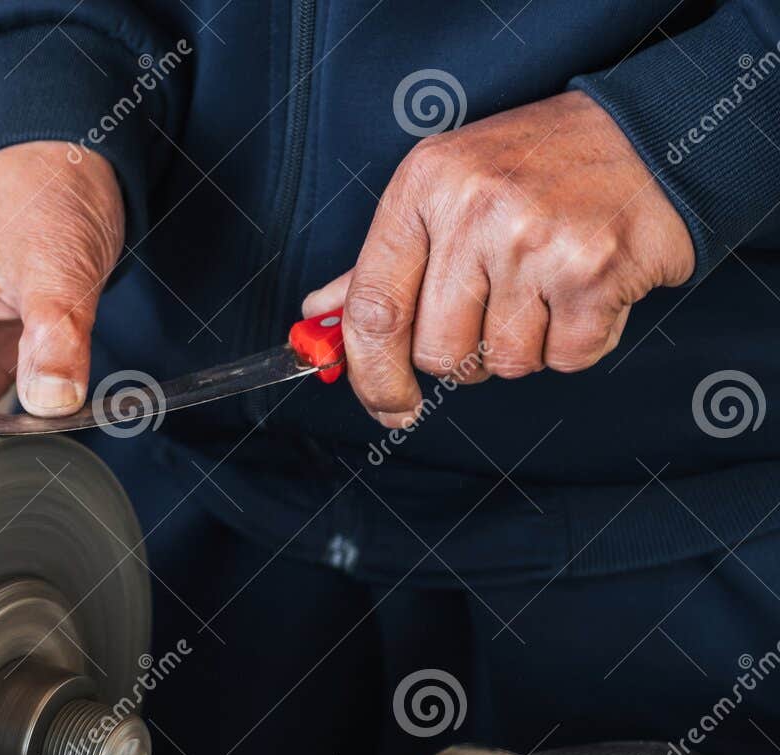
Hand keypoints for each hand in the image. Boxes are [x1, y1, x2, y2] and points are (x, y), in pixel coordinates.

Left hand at [303, 90, 696, 427]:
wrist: (647, 134)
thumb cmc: (535, 168)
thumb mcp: (444, 191)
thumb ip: (382, 262)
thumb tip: (320, 314)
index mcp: (425, 186)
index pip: (373, 309)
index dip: (372, 375)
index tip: (385, 406)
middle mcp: (475, 210)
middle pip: (438, 352)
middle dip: (464, 356)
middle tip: (494, 310)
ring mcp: (536, 241)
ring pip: (503, 363)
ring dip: (524, 347)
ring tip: (544, 288)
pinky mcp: (595, 271)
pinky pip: (565, 358)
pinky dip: (576, 343)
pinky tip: (584, 293)